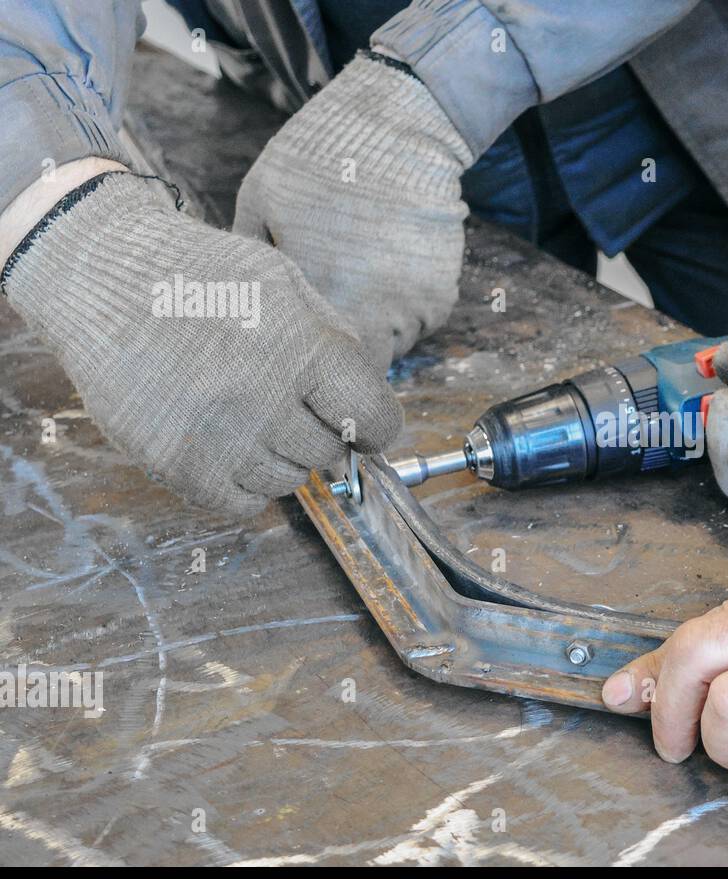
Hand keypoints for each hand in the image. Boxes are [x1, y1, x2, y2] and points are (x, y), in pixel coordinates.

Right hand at [2, 172, 401, 514]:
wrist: (102, 277)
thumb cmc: (202, 276)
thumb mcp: (286, 284)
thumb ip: (335, 342)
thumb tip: (369, 405)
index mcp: (304, 348)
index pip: (374, 419)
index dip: (375, 425)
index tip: (365, 426)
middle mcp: (265, 395)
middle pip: (327, 452)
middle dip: (318, 432)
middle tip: (287, 404)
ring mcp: (219, 434)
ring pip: (287, 481)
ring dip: (279, 456)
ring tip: (248, 414)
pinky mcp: (177, 462)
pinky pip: (241, 503)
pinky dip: (241, 483)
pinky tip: (226, 443)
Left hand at [235, 52, 470, 367]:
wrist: (398, 130)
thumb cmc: (317, 160)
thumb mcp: (259, 203)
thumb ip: (250, 262)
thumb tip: (241, 300)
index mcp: (319, 300)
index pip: (316, 371)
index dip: (307, 370)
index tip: (298, 358)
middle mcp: (372, 316)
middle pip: (357, 367)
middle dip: (342, 354)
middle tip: (328, 322)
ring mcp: (412, 310)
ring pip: (390, 346)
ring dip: (374, 329)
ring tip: (359, 284)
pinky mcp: (441, 297)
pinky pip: (417, 322)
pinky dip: (402, 308)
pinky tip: (388, 267)